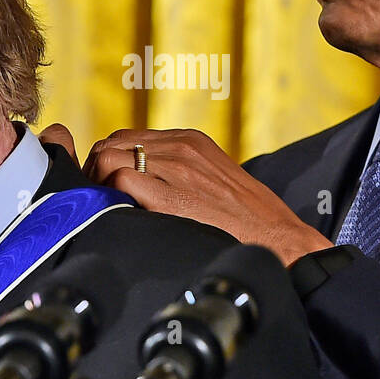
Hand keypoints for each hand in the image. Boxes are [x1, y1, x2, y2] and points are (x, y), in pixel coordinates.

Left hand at [77, 127, 332, 265]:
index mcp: (190, 140)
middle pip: (110, 144)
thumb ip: (178, 173)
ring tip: (111, 211)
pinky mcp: (174, 196)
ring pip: (108, 158)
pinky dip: (112, 197)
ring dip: (100, 185)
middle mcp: (181, 147)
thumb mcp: (213, 179)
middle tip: (104, 203)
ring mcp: (177, 169)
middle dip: (98, 172)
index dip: (110, 163)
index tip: (109, 188)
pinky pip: (122, 181)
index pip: (126, 138)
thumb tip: (138, 184)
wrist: (282, 240)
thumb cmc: (247, 221)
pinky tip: (123, 218)